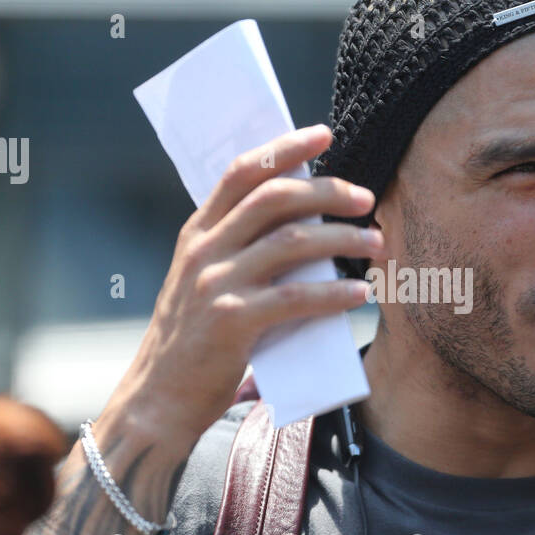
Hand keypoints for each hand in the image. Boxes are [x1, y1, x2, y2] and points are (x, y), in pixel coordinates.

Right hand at [105, 124, 382, 451]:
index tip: (324, 134)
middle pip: (275, 199)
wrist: (158, 400)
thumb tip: (306, 234)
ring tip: (377, 243)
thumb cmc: (192, 345)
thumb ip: (240, 257)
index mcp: (197, 234)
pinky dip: (334, 293)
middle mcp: (204, 250)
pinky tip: (361, 293)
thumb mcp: (203, 285)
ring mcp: (216, 284)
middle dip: (327, 191)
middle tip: (366, 199)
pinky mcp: (232, 322)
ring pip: (292, 242)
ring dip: (343, 238)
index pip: (241, 171)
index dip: (284, 147)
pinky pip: (296, 298)